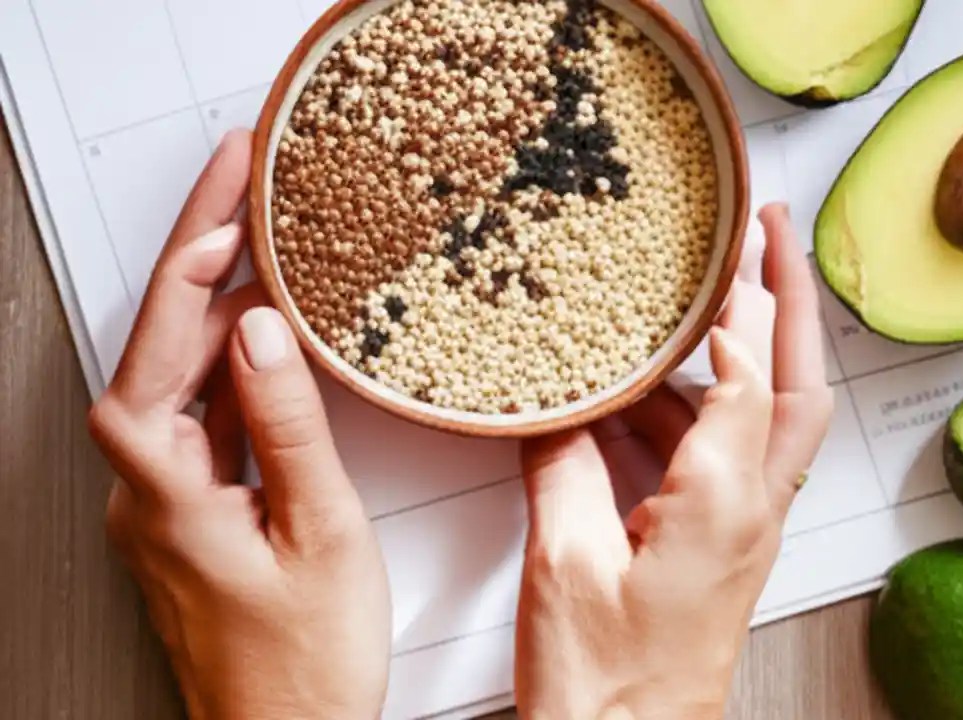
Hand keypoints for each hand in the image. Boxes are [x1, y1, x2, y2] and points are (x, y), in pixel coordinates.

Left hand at [87, 130, 391, 719]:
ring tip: (273, 250)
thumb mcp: (320, 531)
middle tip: (258, 192)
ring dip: (223, 313)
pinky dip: (235, 370)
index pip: (161, 338)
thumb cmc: (303, 664)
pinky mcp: (191, 512)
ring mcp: (164, 500)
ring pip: (181, 379)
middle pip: (161, 347)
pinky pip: (203, 418)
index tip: (231, 187)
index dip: (193, 252)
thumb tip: (263, 330)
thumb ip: (288, 424)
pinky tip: (270, 345)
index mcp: (163, 488)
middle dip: (208, 263)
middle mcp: (144, 488)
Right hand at [514, 204, 834, 719]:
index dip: (734, 311)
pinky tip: (643, 396)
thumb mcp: (564, 565)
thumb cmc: (608, 689)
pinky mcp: (722, 544)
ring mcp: (744, 529)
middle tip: (774, 233)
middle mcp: (752, 512)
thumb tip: (554, 409)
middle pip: (798, 384)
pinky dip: (695, 409)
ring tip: (703, 297)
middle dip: (792, 299)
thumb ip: (561, 470)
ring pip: (768, 416)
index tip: (722, 252)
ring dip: (745, 350)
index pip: (749, 380)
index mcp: (722, 507)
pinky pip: (726, 455)